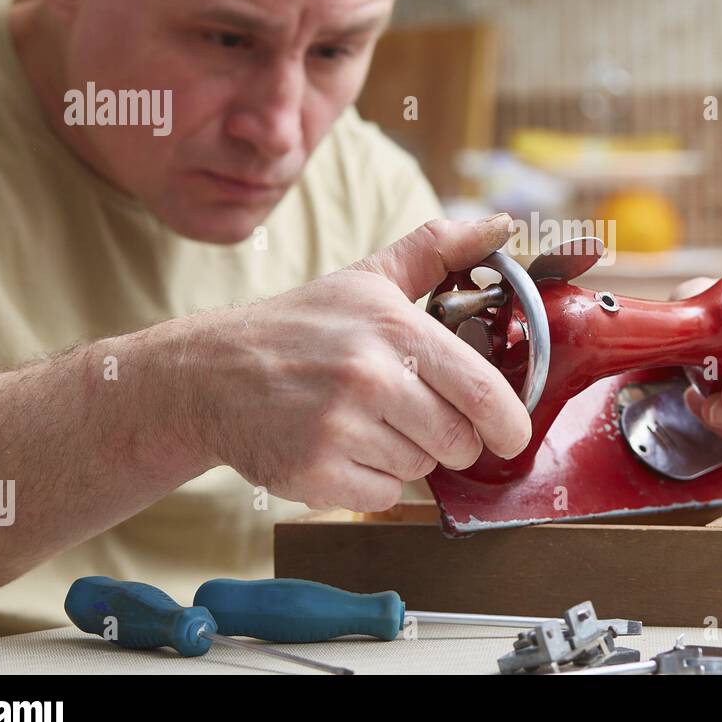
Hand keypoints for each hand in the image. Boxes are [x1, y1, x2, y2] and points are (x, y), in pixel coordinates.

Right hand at [173, 214, 532, 510]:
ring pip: (420, 469)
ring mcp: (339, 429)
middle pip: (458, 440)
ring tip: (366, 422)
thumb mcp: (368, 278)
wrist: (209, 373)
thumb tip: (502, 226)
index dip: (509, 422)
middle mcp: (368, 378)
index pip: (482, 391)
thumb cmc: (300, 326)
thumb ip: (438, 250)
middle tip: (419, 416)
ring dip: (407, 455)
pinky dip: (371, 480)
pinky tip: (343, 448)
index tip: (512, 433)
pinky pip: (382, 495)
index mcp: (393, 330)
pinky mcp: (314, 473)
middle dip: (451, 438)